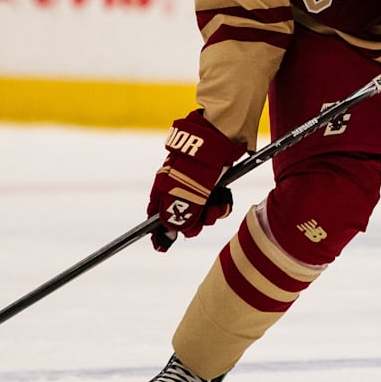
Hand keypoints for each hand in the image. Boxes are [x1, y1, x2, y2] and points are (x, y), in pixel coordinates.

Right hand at [147, 109, 247, 250]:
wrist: (220, 136)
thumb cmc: (198, 162)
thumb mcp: (186, 191)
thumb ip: (178, 214)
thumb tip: (169, 233)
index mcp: (164, 187)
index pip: (157, 215)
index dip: (160, 231)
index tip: (162, 246)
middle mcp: (179, 187)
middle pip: (184, 218)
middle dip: (195, 221)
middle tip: (203, 214)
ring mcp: (198, 185)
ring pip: (204, 213)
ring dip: (212, 211)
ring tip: (217, 198)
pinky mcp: (215, 182)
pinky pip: (217, 203)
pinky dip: (221, 202)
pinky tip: (223, 193)